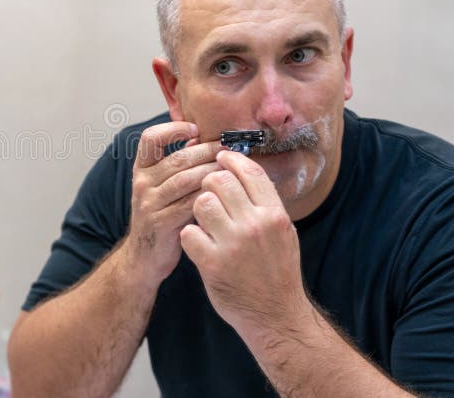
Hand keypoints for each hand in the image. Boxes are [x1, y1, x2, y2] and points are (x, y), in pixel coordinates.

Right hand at [122, 121, 222, 284]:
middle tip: (231, 148)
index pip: (150, 138)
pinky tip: (225, 195)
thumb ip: (177, 165)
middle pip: (178, 158)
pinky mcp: (161, 223)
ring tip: (233, 169)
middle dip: (208, 151)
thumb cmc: (161, 217)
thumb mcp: (162, 188)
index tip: (195, 129)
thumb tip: (202, 138)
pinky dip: (210, 196)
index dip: (172, 128)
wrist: (143, 258)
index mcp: (141, 169)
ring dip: (213, 172)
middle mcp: (142, 183)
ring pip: (186, 179)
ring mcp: (149, 203)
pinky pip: (190, 204)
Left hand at [180, 150, 308, 337]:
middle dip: (209, 182)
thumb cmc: (277, 270)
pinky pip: (188, 233)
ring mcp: (233, 244)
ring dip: (198, 209)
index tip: (220, 157)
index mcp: (274, 214)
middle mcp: (255, 225)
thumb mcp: (283, 232)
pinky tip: (199, 244)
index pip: (249, 172)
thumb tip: (243, 170)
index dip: (231, 159)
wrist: (275, 314)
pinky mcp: (212, 263)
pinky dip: (190, 237)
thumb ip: (264, 203)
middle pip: (219, 181)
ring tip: (205, 222)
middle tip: (208, 193)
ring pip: (201, 203)